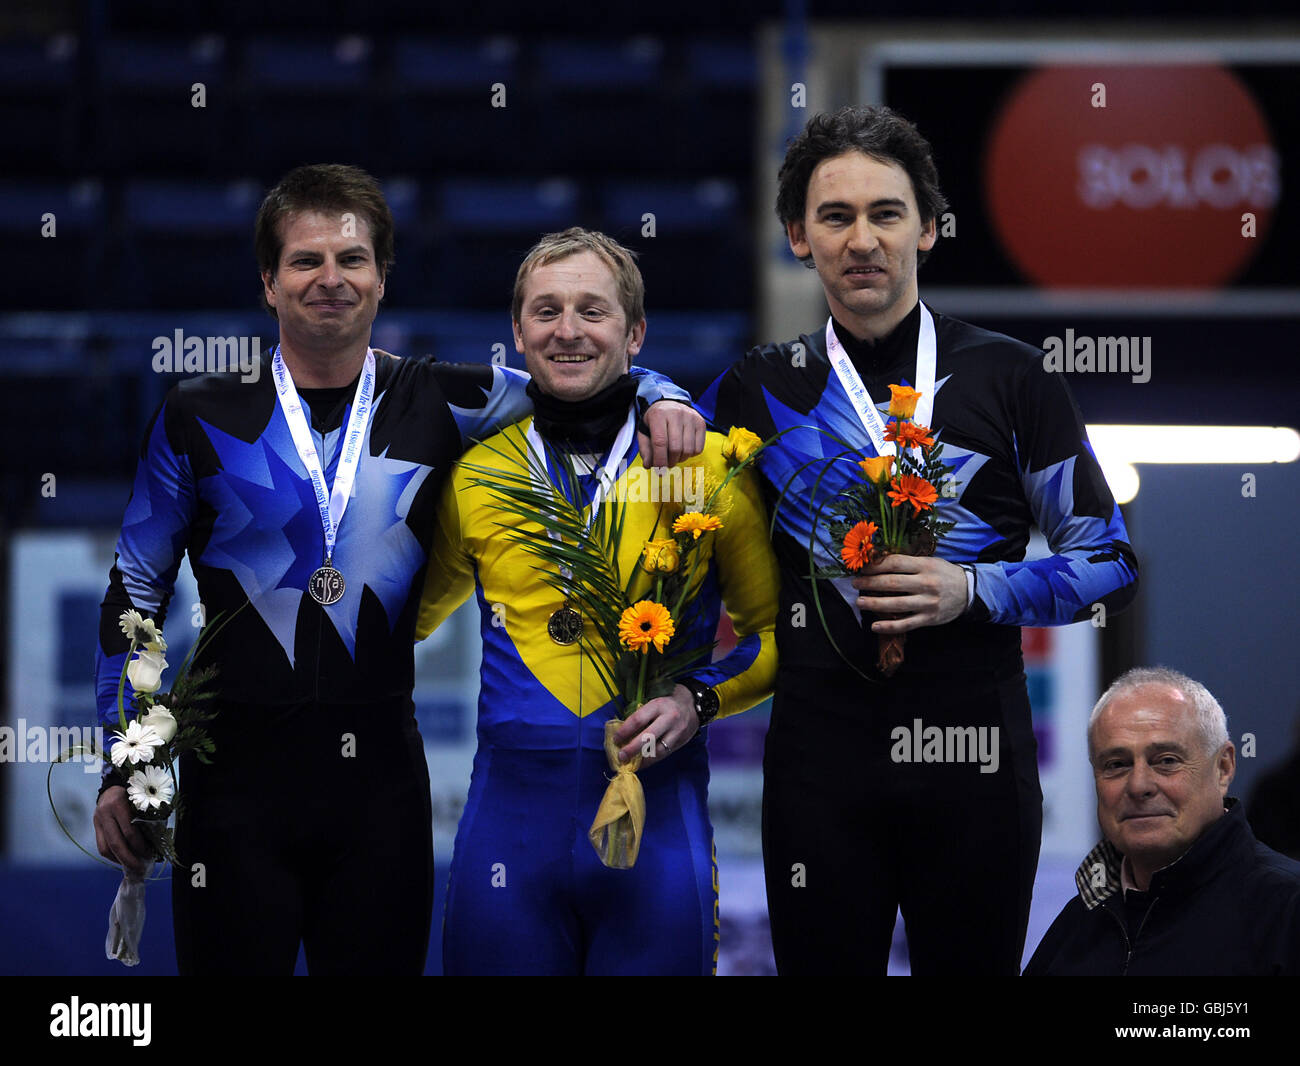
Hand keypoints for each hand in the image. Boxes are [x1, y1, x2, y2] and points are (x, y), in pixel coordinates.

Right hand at [94, 785, 154, 878]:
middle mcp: (105, 813)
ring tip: (132, 866)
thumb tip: (156, 841)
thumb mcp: (140, 801)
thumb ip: (146, 817)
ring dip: (119, 860)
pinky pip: (101, 846)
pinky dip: (112, 856)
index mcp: (119, 804)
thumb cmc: (133, 794)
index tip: (149, 854)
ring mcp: (97, 821)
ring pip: (105, 848)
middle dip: (129, 859)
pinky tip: (122, 859)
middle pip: (116, 843)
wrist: (112, 786)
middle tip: (140, 868)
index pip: (129, 832)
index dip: (140, 846)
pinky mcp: (95, 827)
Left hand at [613, 685, 699, 765]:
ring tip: (631, 764)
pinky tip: (643, 763)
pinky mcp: (681, 742)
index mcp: (658, 705)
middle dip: (632, 749)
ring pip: (658, 750)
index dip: (624, 731)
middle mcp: (669, 718)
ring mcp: (676, 732)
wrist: (693, 705)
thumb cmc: (668, 701)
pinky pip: (664, 754)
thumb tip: (623, 731)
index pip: (638, 719)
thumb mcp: (655, 701)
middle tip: (621, 757)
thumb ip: (642, 714)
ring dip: (642, 760)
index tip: (615, 739)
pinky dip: (652, 760)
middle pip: (648, 737)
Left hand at [639, 401, 705, 469]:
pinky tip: (684, 450)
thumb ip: (645, 449)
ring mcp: (691, 417)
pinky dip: (690, 454)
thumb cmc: (656, 420)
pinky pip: (698, 448)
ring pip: (688, 449)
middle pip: (675, 447)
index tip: (658, 470)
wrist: (670, 403)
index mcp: (658, 415)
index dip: (660, 460)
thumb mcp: (645, 431)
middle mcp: (676, 414)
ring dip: (680, 459)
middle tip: (666, 464)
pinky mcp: (701, 423)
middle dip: (670, 461)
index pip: (660, 442)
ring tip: (674, 457)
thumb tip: (649, 466)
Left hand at [851, 555, 967, 633]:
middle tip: (855, 584)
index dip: (875, 565)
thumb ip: (908, 563)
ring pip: (896, 604)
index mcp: (924, 566)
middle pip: (892, 583)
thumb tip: (878, 563)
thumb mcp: (929, 562)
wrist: (969, 592)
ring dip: (874, 603)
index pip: (894, 563)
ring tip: (860, 602)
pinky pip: (905, 624)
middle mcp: (926, 583)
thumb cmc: (944, 574)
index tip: (862, 568)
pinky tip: (875, 626)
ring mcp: (927, 603)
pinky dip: (889, 626)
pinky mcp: (929, 619)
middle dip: (870, 583)